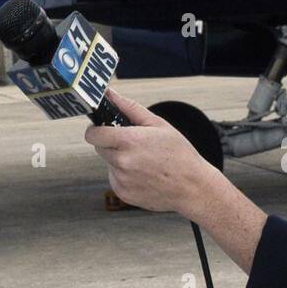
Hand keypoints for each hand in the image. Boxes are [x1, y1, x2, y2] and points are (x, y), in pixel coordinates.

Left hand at [84, 87, 219, 215]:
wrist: (193, 187)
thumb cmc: (179, 154)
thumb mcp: (158, 124)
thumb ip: (130, 108)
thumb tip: (111, 94)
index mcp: (129, 141)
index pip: (93, 134)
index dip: (96, 130)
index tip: (103, 129)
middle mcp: (122, 162)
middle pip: (99, 148)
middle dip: (111, 143)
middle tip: (133, 144)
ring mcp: (122, 180)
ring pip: (109, 163)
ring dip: (118, 159)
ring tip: (143, 161)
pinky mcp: (123, 193)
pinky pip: (115, 178)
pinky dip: (124, 175)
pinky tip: (143, 174)